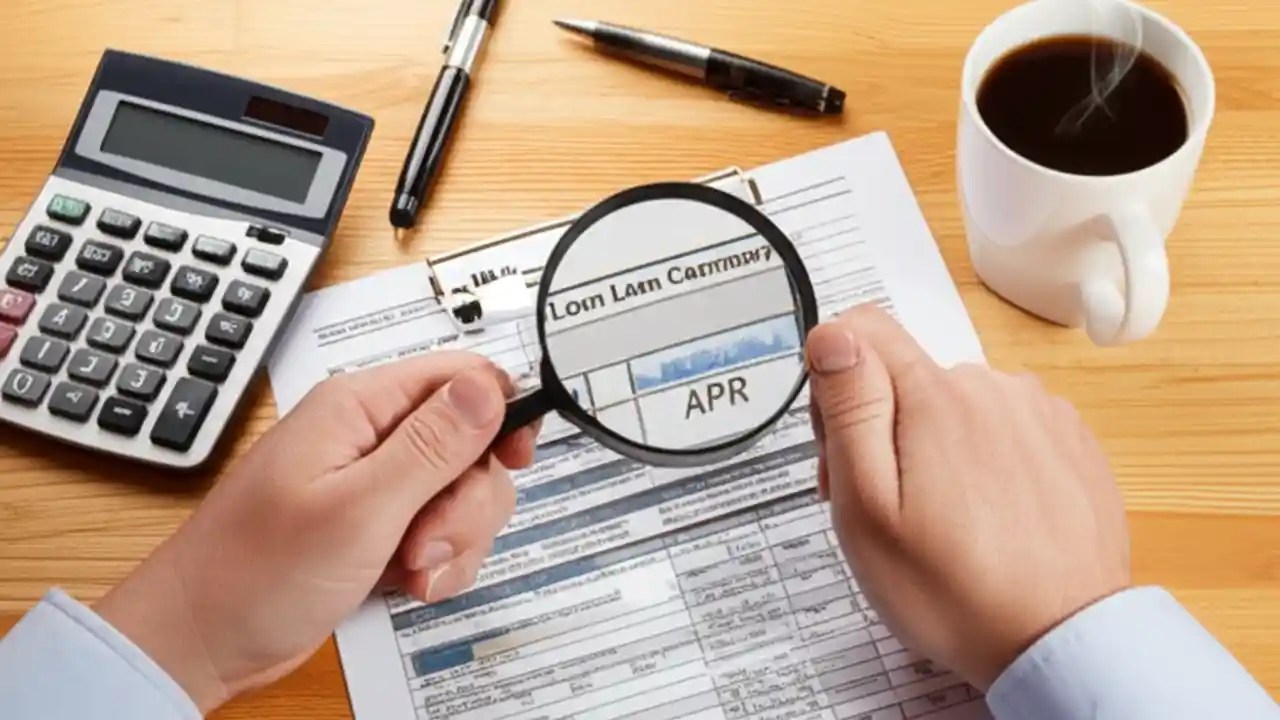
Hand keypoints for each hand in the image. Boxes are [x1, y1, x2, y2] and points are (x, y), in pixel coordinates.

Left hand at [95, 353, 538, 712]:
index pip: (461, 377)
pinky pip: (439, 532)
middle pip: (472, 444)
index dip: (499, 416)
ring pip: (462, 494)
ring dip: (453, 540)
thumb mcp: (359, 508)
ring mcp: (375, 483)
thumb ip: (431, 445)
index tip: (513, 461)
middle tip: (427, 540)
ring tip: (409, 567)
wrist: (200, 640)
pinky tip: (406, 582)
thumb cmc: (254, 572)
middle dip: (467, 502)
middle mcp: (372, 437)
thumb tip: (487, 387)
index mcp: (360, 408)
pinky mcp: (377, 524)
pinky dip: (437, 563)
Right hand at [805, 305, 1129, 688]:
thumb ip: (849, 409)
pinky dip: (984, 461)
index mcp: (936, 395)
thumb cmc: (953, 588)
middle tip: (884, 508)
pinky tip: (985, 518)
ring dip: (933, 446)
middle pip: (907, 373)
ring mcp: (1039, 413)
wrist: (1061, 642)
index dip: (834, 381)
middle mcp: (993, 386)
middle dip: (881, 428)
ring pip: (956, 403)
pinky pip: (1004, 428)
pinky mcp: (1069, 442)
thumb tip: (832, 333)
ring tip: (939, 522)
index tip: (840, 445)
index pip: (862, 327)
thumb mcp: (868, 506)